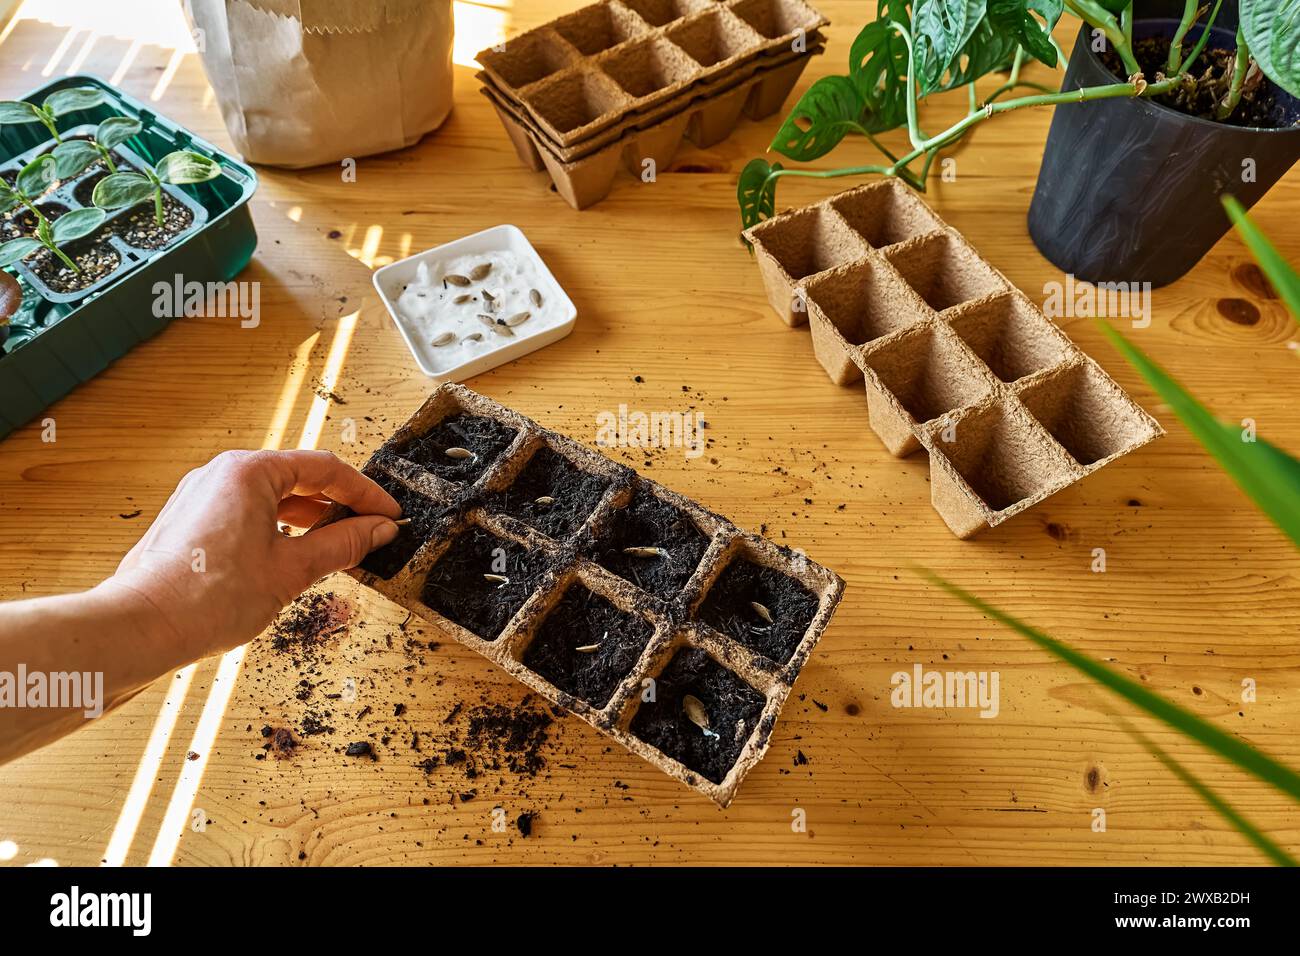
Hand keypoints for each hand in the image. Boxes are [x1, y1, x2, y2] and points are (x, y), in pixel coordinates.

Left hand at [108, 449, 400, 659]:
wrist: (142, 627)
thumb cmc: (206, 598)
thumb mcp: (292, 570)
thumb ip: (342, 544)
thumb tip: (377, 531)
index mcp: (249, 472)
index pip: (325, 469)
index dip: (364, 493)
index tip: (388, 514)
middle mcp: (222, 474)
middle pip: (298, 477)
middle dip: (338, 505)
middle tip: (369, 531)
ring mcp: (202, 496)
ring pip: (272, 496)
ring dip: (310, 518)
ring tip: (337, 547)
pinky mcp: (191, 521)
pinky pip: (248, 512)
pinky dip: (279, 528)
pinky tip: (294, 555)